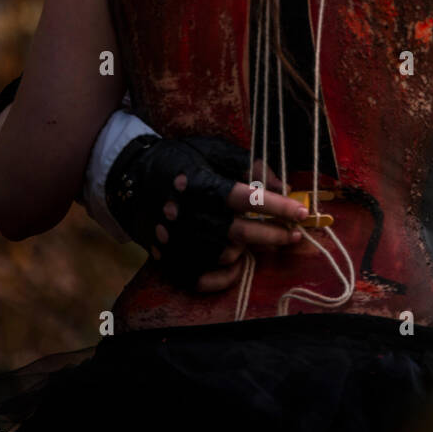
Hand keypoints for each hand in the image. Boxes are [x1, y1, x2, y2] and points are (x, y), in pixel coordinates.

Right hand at [105, 133, 309, 292]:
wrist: (131, 179)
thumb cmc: (182, 161)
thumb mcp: (215, 151)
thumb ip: (250, 166)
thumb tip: (283, 186)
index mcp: (197, 183)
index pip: (245, 198)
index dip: (277, 207)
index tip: (302, 212)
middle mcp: (185, 214)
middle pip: (239, 233)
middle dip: (273, 235)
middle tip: (294, 234)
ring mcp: (174, 241)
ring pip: (225, 256)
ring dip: (247, 250)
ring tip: (253, 237)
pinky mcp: (167, 260)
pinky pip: (203, 280)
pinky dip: (225, 275)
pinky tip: (236, 263)